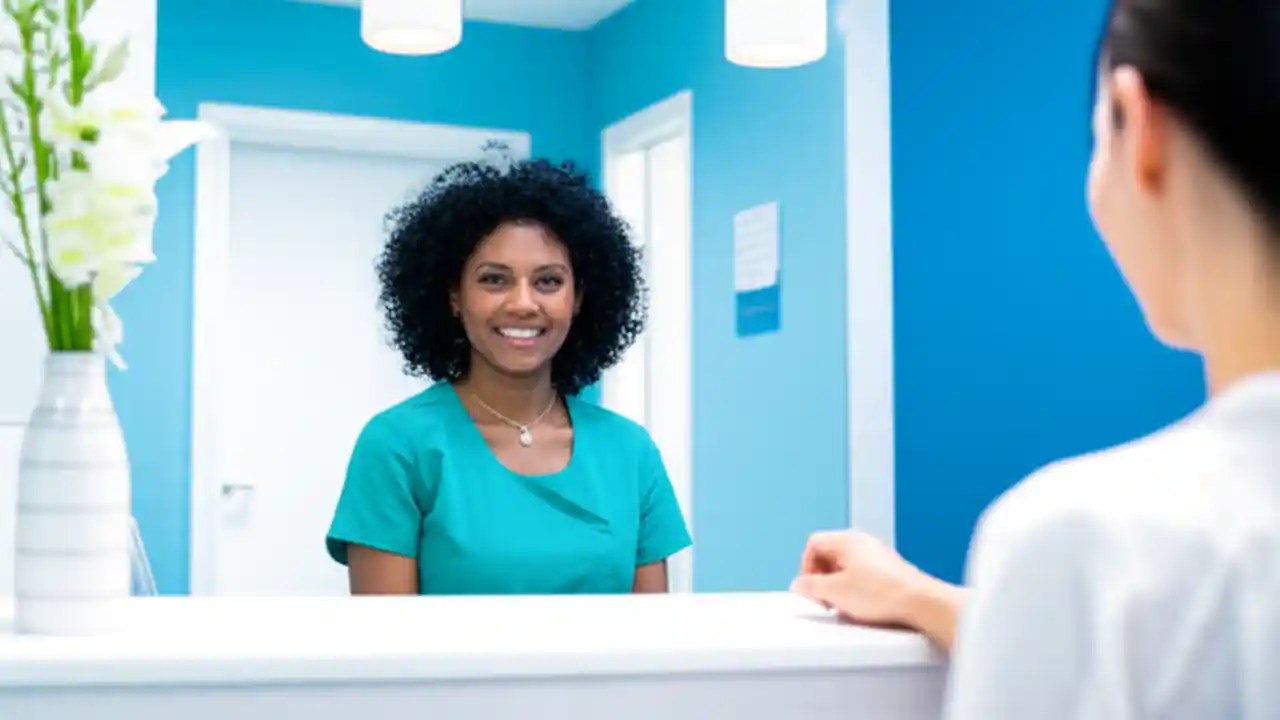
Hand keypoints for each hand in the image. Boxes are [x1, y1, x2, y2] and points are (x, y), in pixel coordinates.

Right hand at [790, 530, 928, 627]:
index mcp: (847, 540)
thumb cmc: (883, 593)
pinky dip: (856, 590)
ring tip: (844, 604)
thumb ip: (811, 586)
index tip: (811, 587)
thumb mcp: (835, 592)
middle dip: (822, 578)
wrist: (921, 602)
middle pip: (829, 555)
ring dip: (839, 586)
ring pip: (846, 567)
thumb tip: (800, 585)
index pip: (813, 544)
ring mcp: (877, 556)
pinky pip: (863, 576)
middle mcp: (862, 543)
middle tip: (825, 597)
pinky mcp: (889, 571)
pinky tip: (863, 606)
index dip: (806, 567)